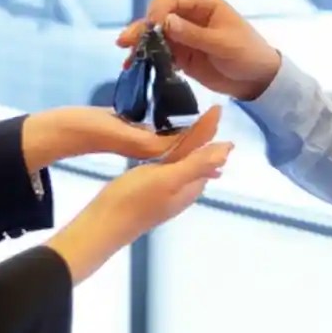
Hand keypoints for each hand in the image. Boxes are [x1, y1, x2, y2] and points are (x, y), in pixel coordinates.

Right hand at [47, 107, 231, 283]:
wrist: (102, 225)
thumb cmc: (134, 200)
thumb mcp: (168, 178)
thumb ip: (197, 164)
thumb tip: (228, 150)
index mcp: (191, 185)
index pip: (208, 154)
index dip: (211, 131)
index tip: (216, 107)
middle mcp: (183, 189)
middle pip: (197, 158)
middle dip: (204, 137)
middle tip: (208, 110)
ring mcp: (166, 191)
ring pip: (183, 162)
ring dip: (190, 144)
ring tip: (192, 122)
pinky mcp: (149, 189)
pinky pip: (168, 166)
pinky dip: (173, 152)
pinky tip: (167, 147)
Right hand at [116, 0, 281, 100]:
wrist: (257, 80)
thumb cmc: (247, 54)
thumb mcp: (223, 44)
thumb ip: (193, 34)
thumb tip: (166, 22)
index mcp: (203, 3)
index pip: (171, 0)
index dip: (157, 13)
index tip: (151, 30)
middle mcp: (190, 15)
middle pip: (158, 16)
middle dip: (142, 28)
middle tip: (125, 43)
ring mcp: (184, 35)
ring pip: (155, 35)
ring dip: (140, 44)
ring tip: (126, 58)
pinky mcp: (181, 54)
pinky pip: (160, 52)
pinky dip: (147, 58)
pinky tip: (135, 66)